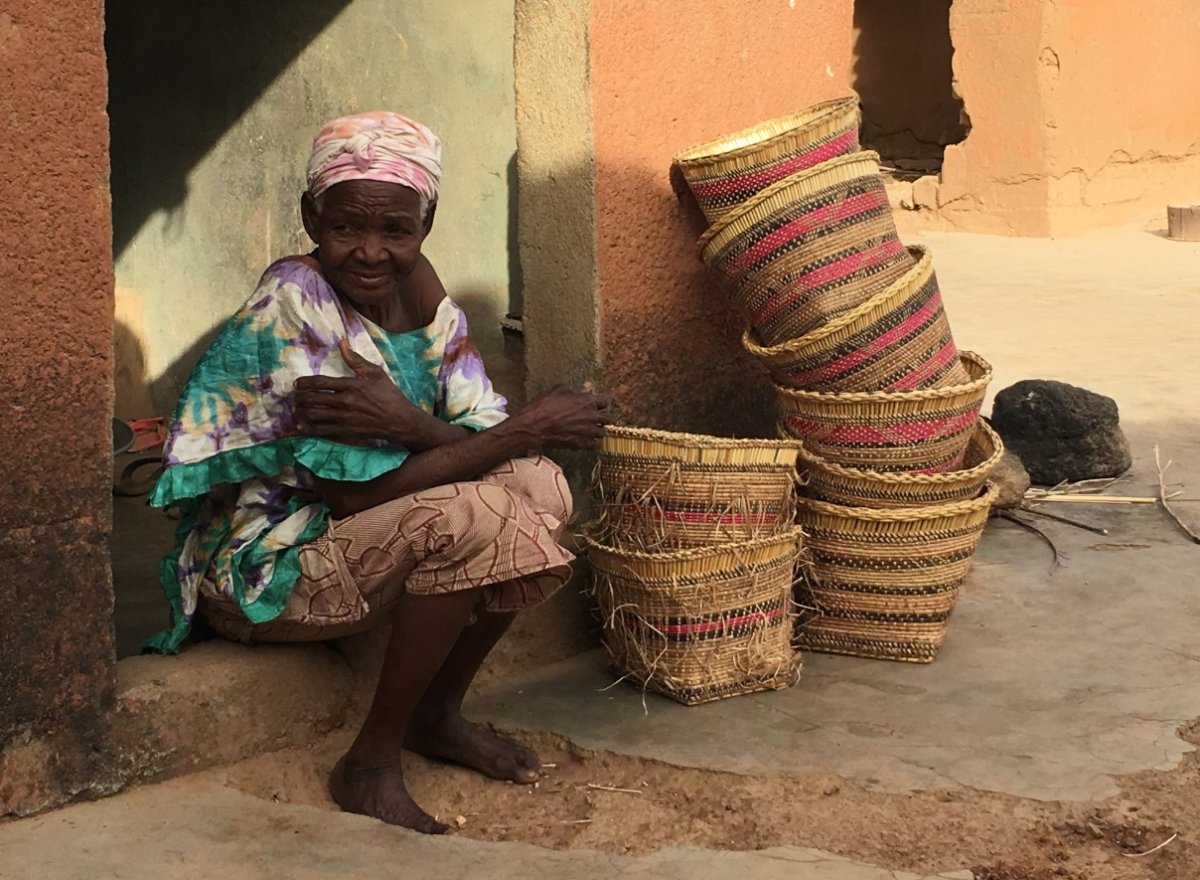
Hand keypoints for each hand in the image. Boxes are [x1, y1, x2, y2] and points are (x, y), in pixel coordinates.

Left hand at [293, 339, 426, 444]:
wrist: (399, 420)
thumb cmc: (388, 394)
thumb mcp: (375, 373)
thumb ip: (355, 359)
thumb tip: (342, 342)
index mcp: (350, 385)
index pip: (320, 382)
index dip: (304, 383)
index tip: (296, 384)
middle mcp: (344, 401)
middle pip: (313, 399)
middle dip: (299, 398)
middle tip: (294, 397)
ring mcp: (344, 418)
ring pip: (314, 415)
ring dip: (301, 413)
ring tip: (296, 410)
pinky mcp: (346, 431)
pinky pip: (322, 431)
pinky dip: (309, 429)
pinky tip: (302, 427)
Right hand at [514, 384, 608, 449]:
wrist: (535, 425)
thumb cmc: (545, 405)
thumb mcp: (560, 390)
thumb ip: (577, 389)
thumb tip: (586, 388)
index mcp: (588, 401)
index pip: (605, 401)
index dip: (601, 403)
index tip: (598, 405)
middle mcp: (592, 416)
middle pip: (608, 418)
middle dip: (604, 418)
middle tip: (598, 418)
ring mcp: (588, 431)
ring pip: (602, 432)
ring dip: (598, 430)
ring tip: (592, 430)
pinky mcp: (582, 443)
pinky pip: (594, 445)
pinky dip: (592, 442)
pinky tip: (586, 440)